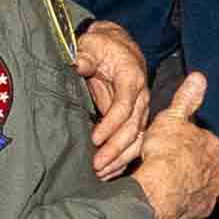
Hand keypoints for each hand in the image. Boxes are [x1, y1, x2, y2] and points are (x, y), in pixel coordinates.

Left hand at [75, 20, 151, 179]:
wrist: (117, 46)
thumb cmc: (102, 46)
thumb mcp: (92, 44)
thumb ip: (85, 55)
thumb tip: (77, 64)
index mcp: (132, 78)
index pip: (125, 106)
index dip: (111, 124)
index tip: (95, 139)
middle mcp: (141, 96)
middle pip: (134, 127)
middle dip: (116, 148)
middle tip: (97, 164)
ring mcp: (140, 109)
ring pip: (137, 138)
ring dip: (121, 158)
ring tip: (102, 174)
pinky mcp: (133, 118)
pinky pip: (133, 141)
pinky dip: (123, 157)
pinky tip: (110, 171)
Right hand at [130, 72, 218, 218]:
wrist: (159, 189)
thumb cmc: (164, 152)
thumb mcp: (172, 117)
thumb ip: (186, 99)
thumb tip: (199, 77)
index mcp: (211, 143)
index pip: (201, 139)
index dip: (185, 141)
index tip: (170, 145)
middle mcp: (217, 167)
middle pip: (203, 162)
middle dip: (189, 162)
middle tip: (167, 164)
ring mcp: (212, 189)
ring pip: (201, 183)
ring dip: (188, 182)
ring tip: (168, 182)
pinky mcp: (203, 209)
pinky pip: (195, 204)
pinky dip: (186, 201)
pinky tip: (173, 198)